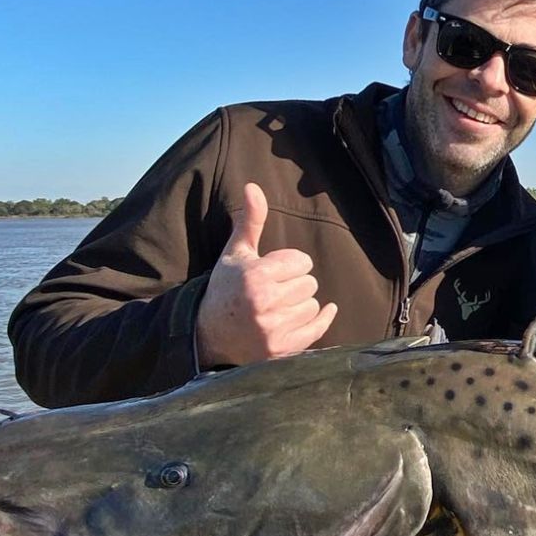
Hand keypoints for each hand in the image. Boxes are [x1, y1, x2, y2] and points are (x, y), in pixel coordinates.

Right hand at [196, 183, 337, 367]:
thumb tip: (254, 186)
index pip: (302, 262)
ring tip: (281, 306)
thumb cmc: (227, 287)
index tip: (278, 270)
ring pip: (314, 306)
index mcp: (255, 276)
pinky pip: (318, 328)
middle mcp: (264, 303)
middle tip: (278, 290)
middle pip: (310, 284)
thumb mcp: (236, 253)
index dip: (292, 264)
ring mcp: (273, 329)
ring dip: (303, 304)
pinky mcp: (281, 349)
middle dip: (297, 284)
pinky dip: (323, 318)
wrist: (210, 334)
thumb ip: (251, 221)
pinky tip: (325, 310)